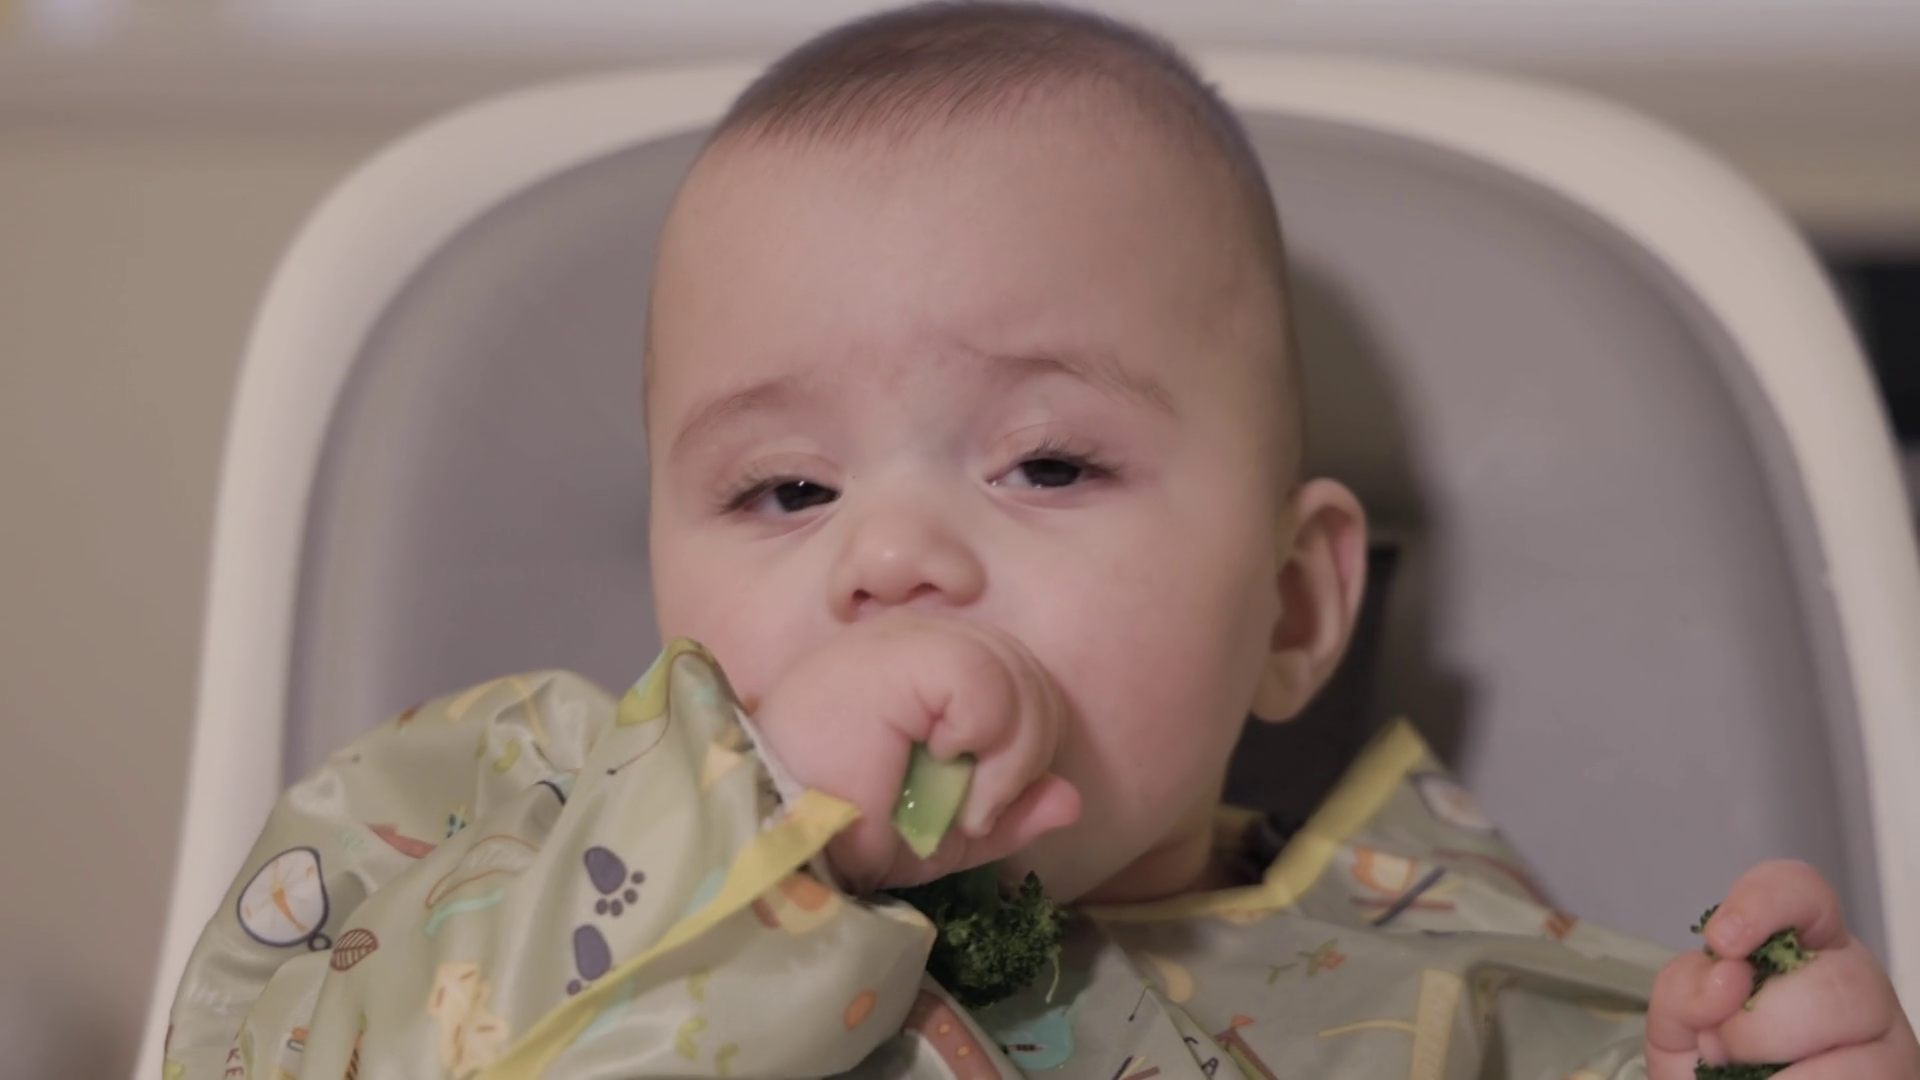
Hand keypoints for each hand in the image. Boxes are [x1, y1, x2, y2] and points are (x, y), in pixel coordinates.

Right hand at [748, 614, 1081, 893]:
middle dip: (1025, 755)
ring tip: (963, 803)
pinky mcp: (902, 651)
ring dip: (1007, 756)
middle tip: (977, 812)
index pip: (1021, 682)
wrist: (775, 833)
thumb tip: (1072, 800)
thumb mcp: (939, 833)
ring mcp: (908, 636)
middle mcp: (919, 636)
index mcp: (927, 667)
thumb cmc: (839, 833)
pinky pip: (987, 681)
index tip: (982, 806)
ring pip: (1017, 675)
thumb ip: (1007, 813)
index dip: (1024, 747)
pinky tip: (943, 764)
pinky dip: (985, 737)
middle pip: (1030, 676)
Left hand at [1646, 860, 1918, 1077]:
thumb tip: (1728, 975)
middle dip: (1761, 1024)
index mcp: (1802, 950)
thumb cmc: (1712, 1071)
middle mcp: (1855, 986)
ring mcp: (1886, 1040)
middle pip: (1836, 978)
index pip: (1801, 893)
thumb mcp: (1681, 1025)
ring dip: (1778, 1067)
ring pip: (1850, 1034)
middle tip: (1721, 1052)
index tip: (1722, 942)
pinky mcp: (1896, 1079)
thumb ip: (1685, 990)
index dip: (1763, 903)